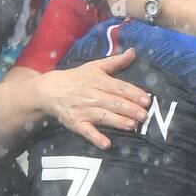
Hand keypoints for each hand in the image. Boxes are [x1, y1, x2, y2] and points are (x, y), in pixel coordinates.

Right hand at [33, 51, 150, 149]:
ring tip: (132, 126)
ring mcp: (83, 110)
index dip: (133, 93)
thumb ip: (115, 61)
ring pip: (103, 116)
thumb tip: (133, 52)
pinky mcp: (75, 122)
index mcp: (98, 81)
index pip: (119, 87)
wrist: (48, 90)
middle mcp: (91, 95)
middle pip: (113, 102)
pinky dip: (96, 137)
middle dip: (130, 109)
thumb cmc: (75, 78)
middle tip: (144, 115)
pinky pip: (87, 131)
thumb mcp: (94, 66)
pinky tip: (106, 144)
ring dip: (117, 121)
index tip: (146, 100)